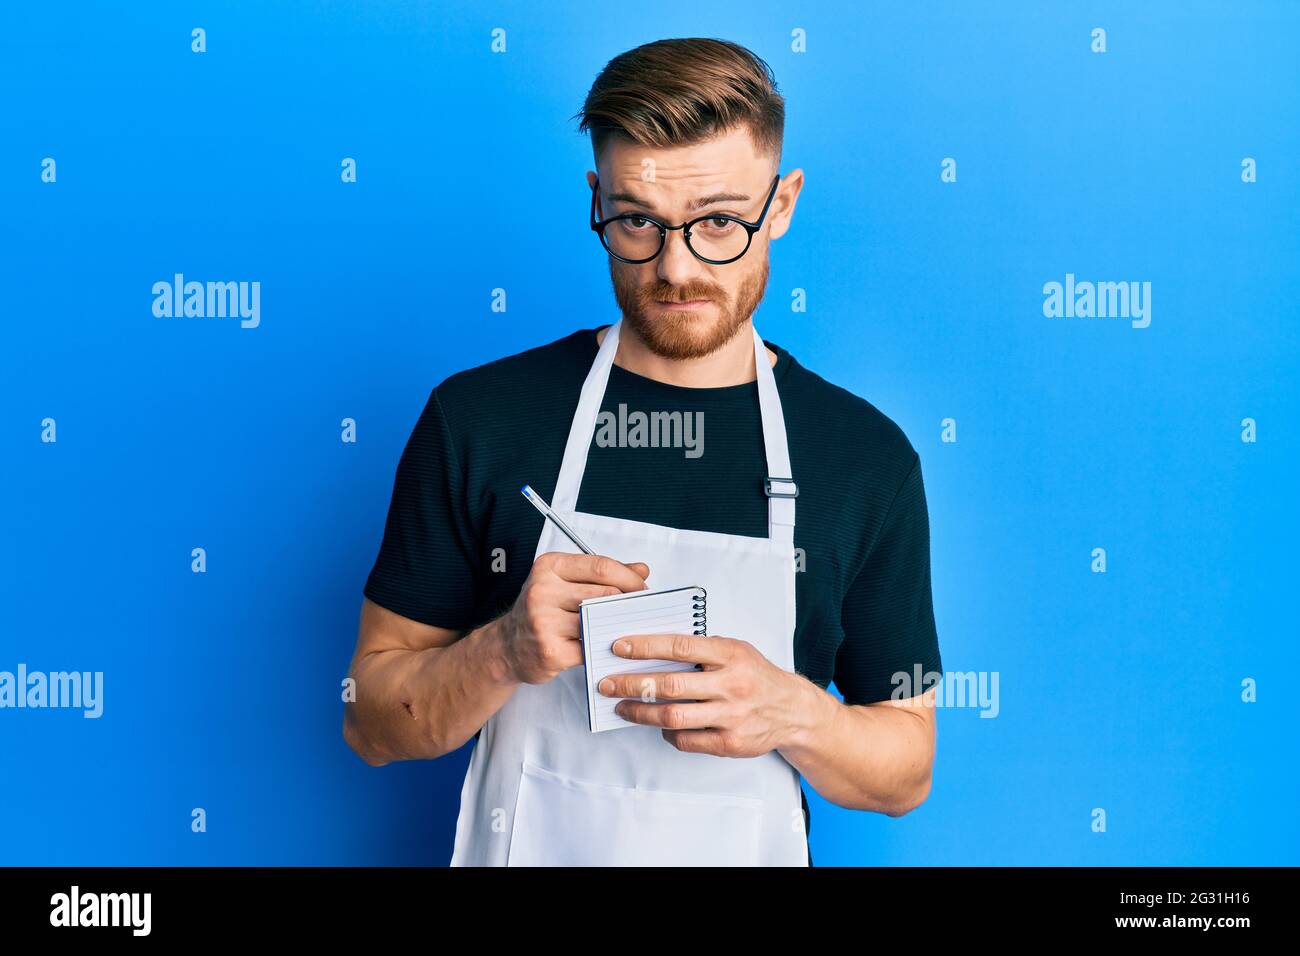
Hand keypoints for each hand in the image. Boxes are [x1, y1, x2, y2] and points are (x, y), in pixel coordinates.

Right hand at [498, 553, 648, 684]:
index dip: (629, 577)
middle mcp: (542, 591)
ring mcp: (544, 622)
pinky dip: (604, 647)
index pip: (600, 566)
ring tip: (627, 627)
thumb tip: (642, 569)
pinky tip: (609, 646)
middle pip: (604, 593)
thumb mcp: (565, 582)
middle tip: (642, 610)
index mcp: (549, 567)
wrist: (506, 647)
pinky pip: (590, 647)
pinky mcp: (550, 651)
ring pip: (599, 621)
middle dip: (628, 602)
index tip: (643, 588)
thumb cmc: (541, 611)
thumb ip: (602, 574)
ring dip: (618, 626)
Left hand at [597, 634, 804, 756]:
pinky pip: (687, 740)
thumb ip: (701, 650)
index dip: (646, 647)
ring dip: (641, 713)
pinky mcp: (730, 743)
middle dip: (632, 684)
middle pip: (671, 686)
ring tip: (622, 708)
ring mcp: (731, 716)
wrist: (792, 710)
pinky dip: (667, 733)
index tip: (620, 647)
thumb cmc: (756, 676)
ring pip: (674, 716)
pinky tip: (658, 725)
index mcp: (731, 654)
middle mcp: (732, 685)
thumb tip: (652, 649)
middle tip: (607, 684)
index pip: (681, 647)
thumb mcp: (736, 650)